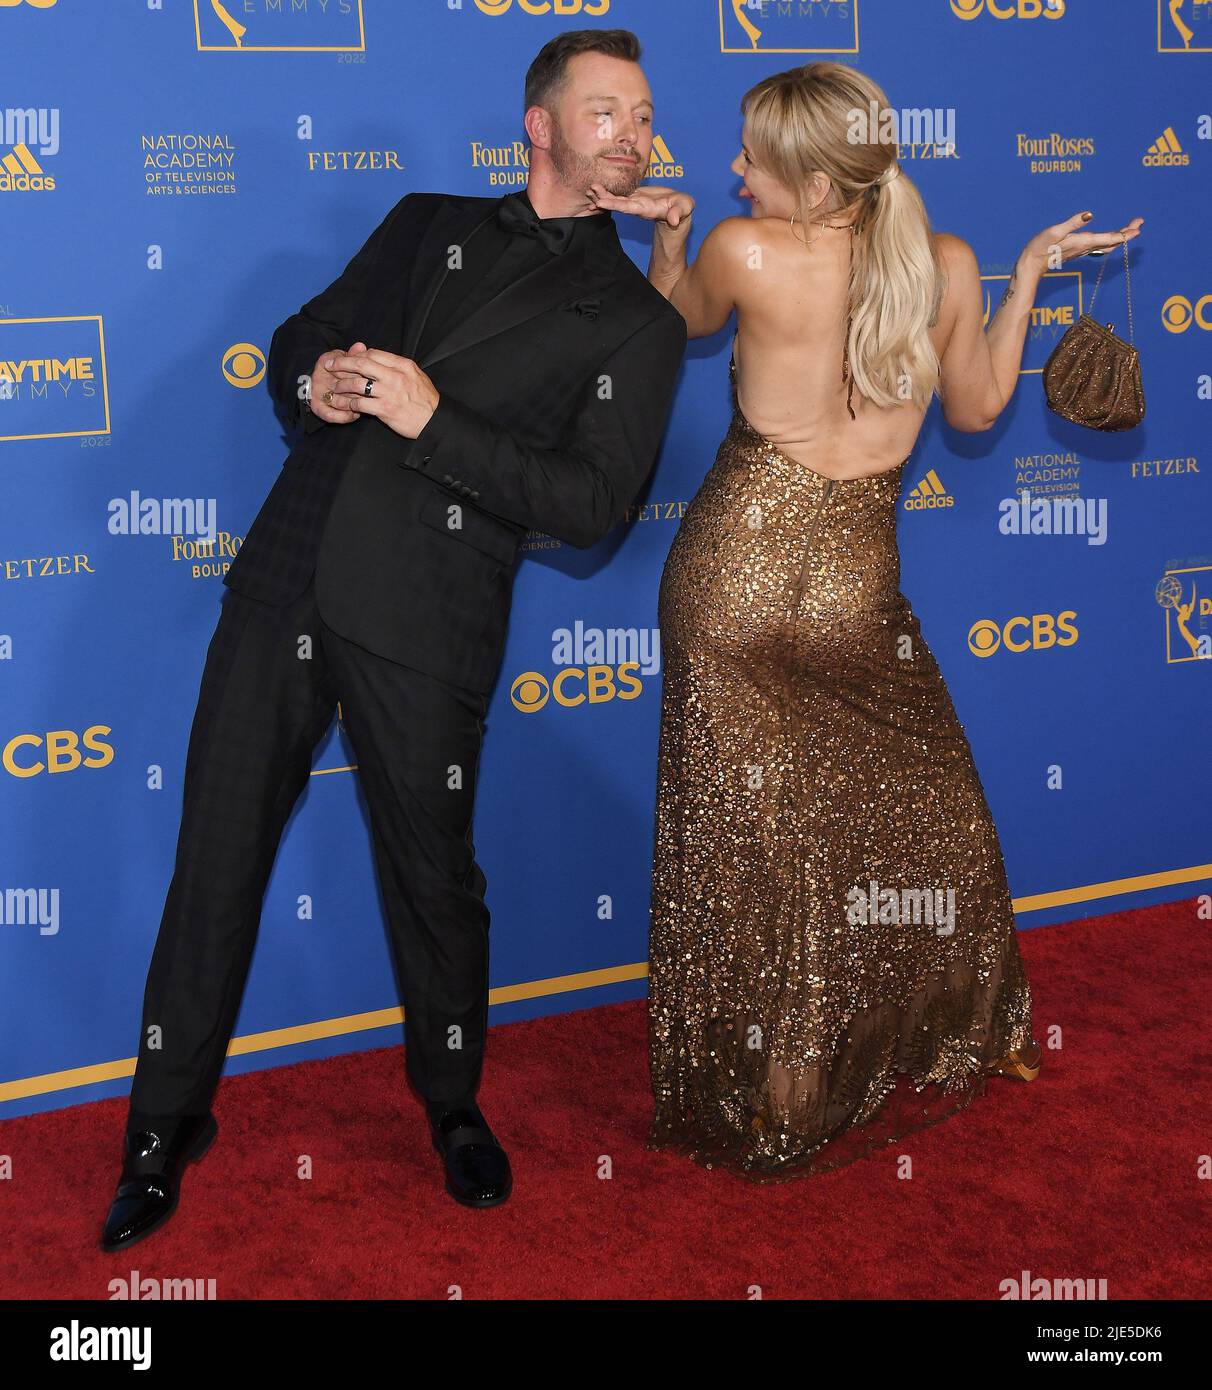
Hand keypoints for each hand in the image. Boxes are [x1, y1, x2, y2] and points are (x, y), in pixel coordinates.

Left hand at [312, 346, 438, 438]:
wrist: (435, 422)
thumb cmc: (426, 400)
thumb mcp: (416, 376)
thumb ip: (397, 367)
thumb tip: (379, 360)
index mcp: (403, 365)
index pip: (373, 354)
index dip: (356, 355)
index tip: (346, 358)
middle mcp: (395, 376)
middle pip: (362, 364)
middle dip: (342, 363)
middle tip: (329, 365)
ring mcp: (389, 393)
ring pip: (357, 383)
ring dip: (342, 385)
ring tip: (334, 389)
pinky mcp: (385, 409)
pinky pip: (360, 403)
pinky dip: (349, 404)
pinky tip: (345, 405)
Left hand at [587, 182, 694, 231]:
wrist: (678, 210)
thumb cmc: (683, 209)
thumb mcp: (684, 209)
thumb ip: (679, 214)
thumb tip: (675, 219)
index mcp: (647, 209)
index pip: (628, 207)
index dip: (615, 205)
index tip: (601, 202)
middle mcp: (638, 207)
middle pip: (618, 203)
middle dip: (604, 198)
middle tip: (591, 191)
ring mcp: (635, 201)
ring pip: (616, 198)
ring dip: (603, 194)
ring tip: (590, 188)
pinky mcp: (636, 196)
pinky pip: (619, 194)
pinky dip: (608, 192)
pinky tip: (597, 189)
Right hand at [1021, 211, 1143, 274]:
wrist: (1031, 264)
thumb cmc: (1040, 246)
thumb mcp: (1054, 231)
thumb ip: (1072, 223)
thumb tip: (1090, 214)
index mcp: (1083, 241)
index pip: (1110, 238)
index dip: (1125, 234)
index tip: (1138, 228)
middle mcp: (1086, 247)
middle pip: (1112, 241)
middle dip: (1127, 233)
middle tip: (1140, 223)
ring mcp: (1083, 250)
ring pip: (1107, 244)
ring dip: (1120, 236)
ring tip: (1131, 228)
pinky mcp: (1078, 250)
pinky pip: (1100, 246)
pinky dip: (1110, 240)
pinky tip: (1112, 236)